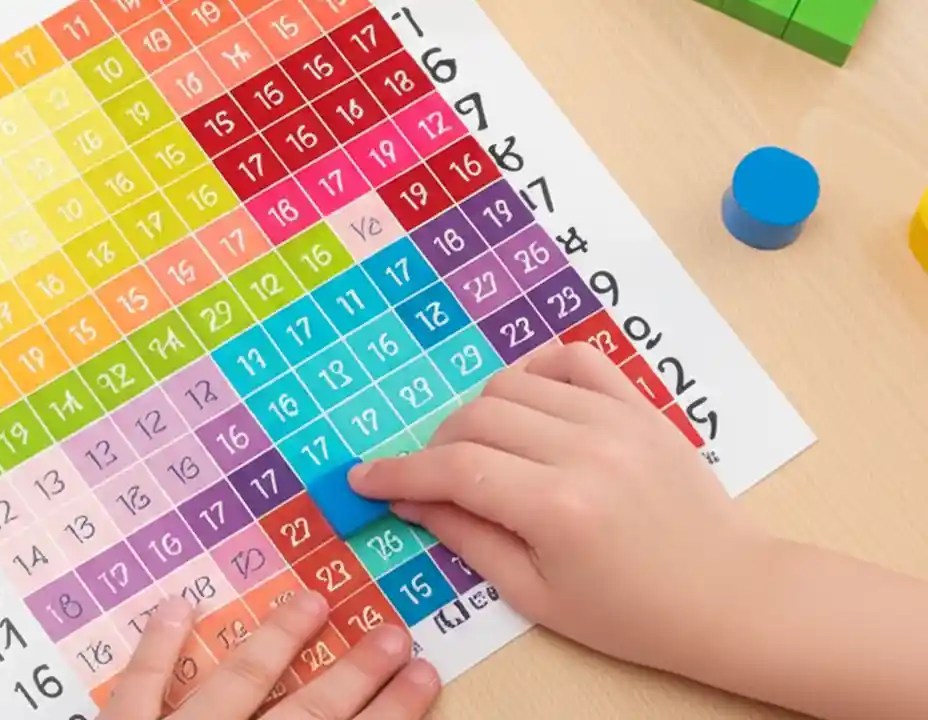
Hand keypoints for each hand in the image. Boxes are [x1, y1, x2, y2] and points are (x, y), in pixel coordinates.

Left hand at [98, 592, 439, 719]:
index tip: (426, 677)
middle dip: (355, 675)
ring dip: (276, 642)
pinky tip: (180, 606)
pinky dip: (158, 648)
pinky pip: (139, 691)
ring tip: (312, 599)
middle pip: (307, 717)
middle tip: (394, 633)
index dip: (392, 715)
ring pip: (234, 686)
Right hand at [349, 343, 769, 673]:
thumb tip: (409, 500)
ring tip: (481, 451)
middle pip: (474, 420)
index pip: (453, 468)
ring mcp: (616, 419)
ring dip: (477, 415)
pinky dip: (535, 369)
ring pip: (511, 386)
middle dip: (434, 448)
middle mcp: (584, 450)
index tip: (363, 478)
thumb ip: (467, 538)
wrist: (729, 595)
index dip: (397, 471)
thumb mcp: (537, 596)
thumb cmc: (630, 614)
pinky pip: (572, 359)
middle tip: (432, 481)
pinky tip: (525, 400)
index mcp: (557, 508)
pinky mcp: (639, 405)